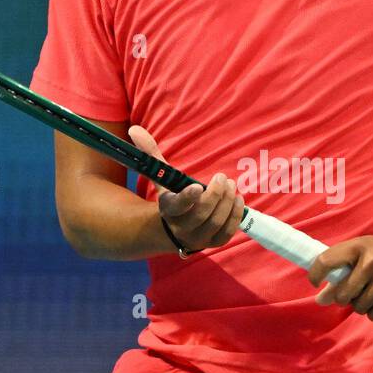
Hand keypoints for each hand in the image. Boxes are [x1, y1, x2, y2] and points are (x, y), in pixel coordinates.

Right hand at [128, 125, 244, 251]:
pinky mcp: (212, 243)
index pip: (177, 206)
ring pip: (215, 223)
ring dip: (227, 203)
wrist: (172, 228)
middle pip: (202, 214)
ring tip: (231, 186)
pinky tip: (238, 200)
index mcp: (168, 210)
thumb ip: (150, 154)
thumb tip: (135, 129)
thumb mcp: (160, 177)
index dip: (188, 198)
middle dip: (215, 194)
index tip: (197, 186)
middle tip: (222, 178)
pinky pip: (226, 233)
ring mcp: (197, 238)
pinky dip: (234, 216)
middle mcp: (181, 228)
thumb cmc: (171, 196)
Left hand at [307, 233, 372, 322]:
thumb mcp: (368, 251)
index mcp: (359, 246)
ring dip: (363, 305)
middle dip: (345, 298)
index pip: (326, 261)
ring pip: (358, 307)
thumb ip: (344, 270)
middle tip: (357, 291)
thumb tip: (321, 298)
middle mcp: (370, 262)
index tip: (317, 284)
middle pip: (342, 294)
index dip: (315, 275)